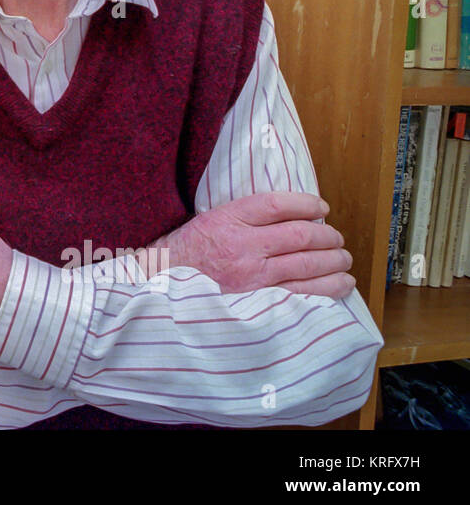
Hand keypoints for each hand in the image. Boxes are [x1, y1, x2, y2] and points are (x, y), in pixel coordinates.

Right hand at [145, 192, 353, 297]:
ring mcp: (251, 276)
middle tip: (337, 238)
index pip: (278, 205)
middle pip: (300, 235)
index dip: (307, 204)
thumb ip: (244, 216)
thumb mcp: (208, 220)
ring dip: (334, 261)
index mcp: (228, 219)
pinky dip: (328, 288)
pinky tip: (341, 284)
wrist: (161, 286)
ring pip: (307, 265)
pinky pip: (302, 293)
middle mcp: (242, 245)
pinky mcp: (257, 300)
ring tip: (344, 259)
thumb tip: (288, 214)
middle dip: (327, 237)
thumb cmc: (185, 252)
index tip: (322, 208)